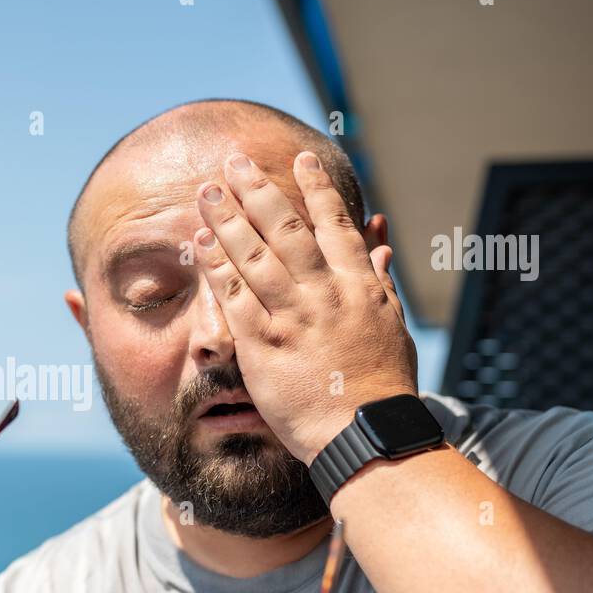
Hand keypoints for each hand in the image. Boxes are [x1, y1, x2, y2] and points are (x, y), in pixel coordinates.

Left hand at [193, 150, 417, 463]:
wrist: (365, 434)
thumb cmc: (382, 387)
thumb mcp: (392, 328)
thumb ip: (379, 283)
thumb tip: (381, 244)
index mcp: (359, 286)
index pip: (336, 224)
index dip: (316, 188)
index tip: (300, 159)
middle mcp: (324, 293)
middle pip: (286, 229)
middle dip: (258, 191)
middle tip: (235, 162)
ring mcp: (293, 317)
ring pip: (254, 255)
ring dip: (227, 218)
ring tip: (207, 190)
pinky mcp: (264, 344)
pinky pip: (235, 297)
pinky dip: (216, 265)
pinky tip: (200, 241)